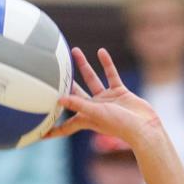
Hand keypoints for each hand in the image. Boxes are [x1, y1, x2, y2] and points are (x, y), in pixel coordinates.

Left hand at [45, 48, 161, 150]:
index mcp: (86, 118)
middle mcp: (94, 108)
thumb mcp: (96, 114)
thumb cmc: (119, 125)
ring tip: (75, 51)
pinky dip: (107, 64)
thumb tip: (58, 98)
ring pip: (92, 80)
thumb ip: (78, 104)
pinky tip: (101, 51)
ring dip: (84, 66)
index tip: (39, 133)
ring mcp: (107, 100)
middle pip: (75, 94)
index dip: (53, 129)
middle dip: (65, 85)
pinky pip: (111, 75)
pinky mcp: (120, 92)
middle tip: (53, 72)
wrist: (144, 126)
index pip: (65, 125)